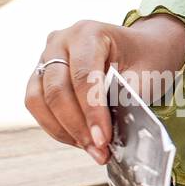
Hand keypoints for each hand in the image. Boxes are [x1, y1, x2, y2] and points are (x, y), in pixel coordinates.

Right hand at [25, 14, 184, 163]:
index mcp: (89, 33)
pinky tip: (79, 140)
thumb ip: (125, 99)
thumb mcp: (147, 75)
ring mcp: (46, 56)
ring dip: (63, 130)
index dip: (91, 112)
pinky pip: (37, 105)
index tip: (103, 140)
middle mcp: (61, 41)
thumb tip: (106, 133)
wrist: (143, 47)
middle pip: (56, 90)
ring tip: (90, 149)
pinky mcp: (41, 75)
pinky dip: (56, 126)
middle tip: (98, 152)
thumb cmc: (148, 58)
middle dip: (77, 127)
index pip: (82, 77)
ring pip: (39, 99)